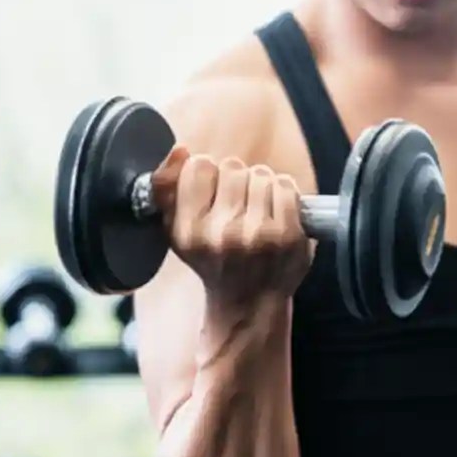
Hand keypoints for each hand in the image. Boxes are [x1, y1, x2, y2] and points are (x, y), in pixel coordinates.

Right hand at [151, 147, 311, 310]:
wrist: (250, 304)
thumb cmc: (213, 263)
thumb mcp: (177, 233)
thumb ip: (167, 190)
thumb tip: (180, 151)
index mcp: (190, 231)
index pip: (199, 166)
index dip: (209, 174)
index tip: (213, 192)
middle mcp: (223, 234)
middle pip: (233, 167)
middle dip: (237, 180)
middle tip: (239, 204)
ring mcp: (259, 235)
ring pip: (261, 174)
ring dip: (261, 185)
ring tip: (257, 210)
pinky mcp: (289, 236)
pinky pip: (286, 187)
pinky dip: (283, 193)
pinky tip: (276, 212)